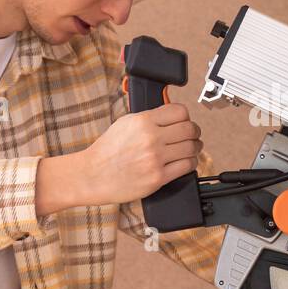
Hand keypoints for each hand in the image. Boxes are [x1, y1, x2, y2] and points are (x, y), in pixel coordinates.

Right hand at [35, 102, 202, 214]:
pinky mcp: (158, 177)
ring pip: (191, 148)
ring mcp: (155, 158)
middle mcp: (151, 138)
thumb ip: (149, 118)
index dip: (185, 116)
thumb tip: (171, 115)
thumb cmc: (107, 151)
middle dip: (194, 132)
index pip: (180, 111)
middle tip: (192, 135)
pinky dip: (191, 162)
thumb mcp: (125, 123)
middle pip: (189, 129)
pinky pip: (187, 166)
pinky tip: (185, 161)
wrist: (92, 175)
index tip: (184, 121)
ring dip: (195, 147)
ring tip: (191, 148)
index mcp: (142, 121)